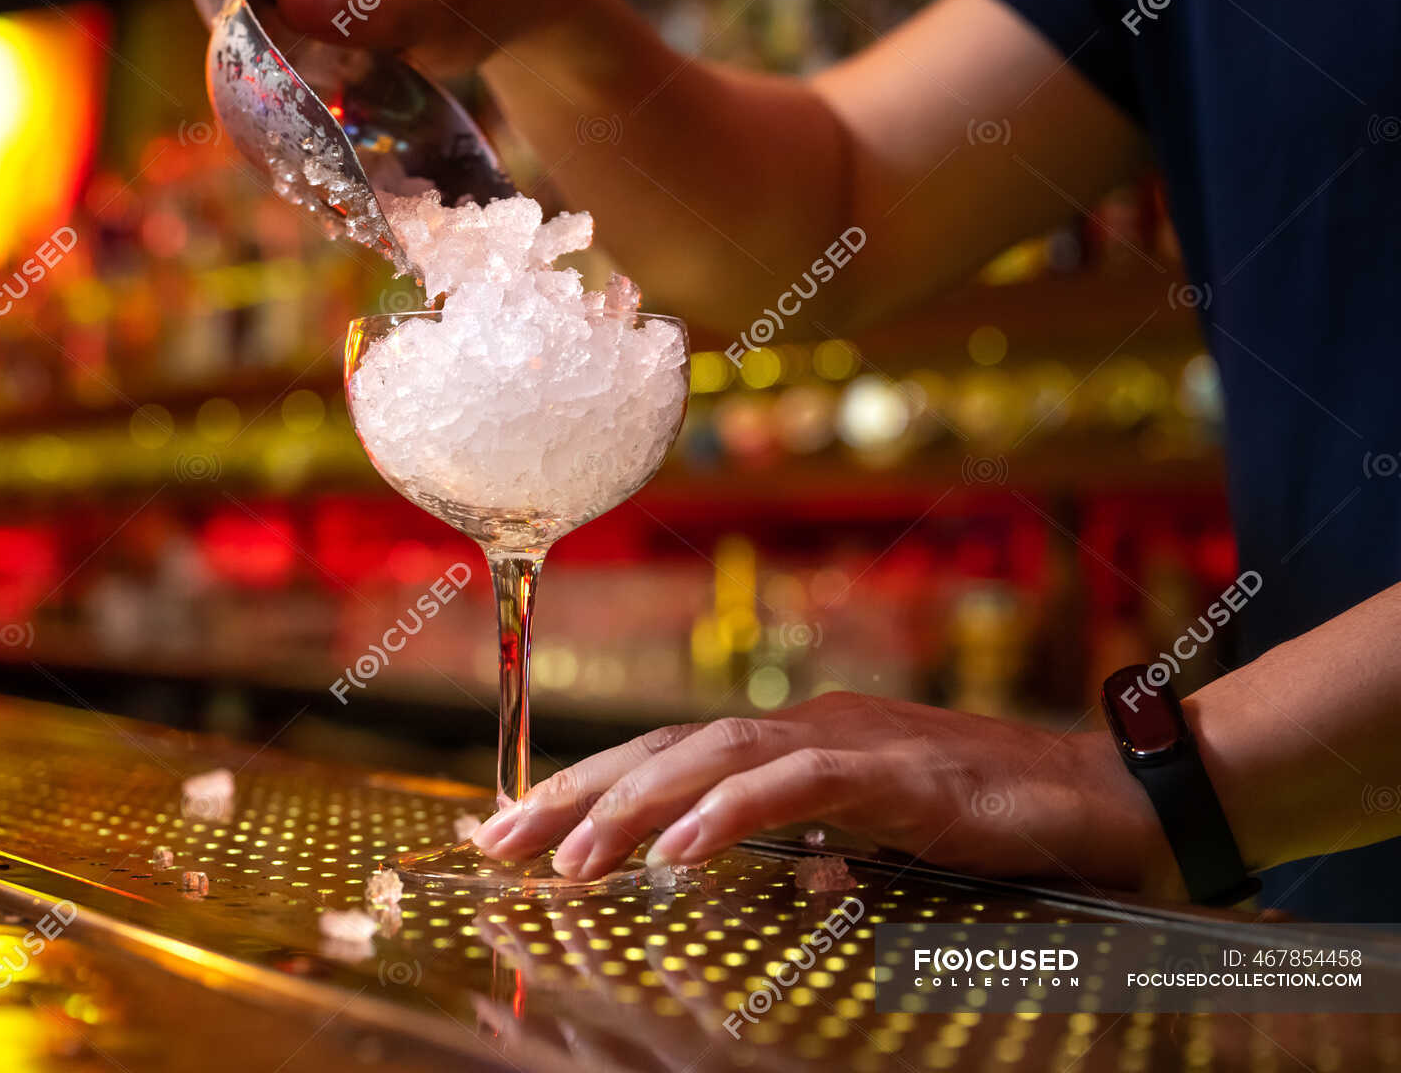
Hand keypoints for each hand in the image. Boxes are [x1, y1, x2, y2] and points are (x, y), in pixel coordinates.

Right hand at [178, 0, 583, 76]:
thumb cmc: (473, 3)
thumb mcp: (439, 18)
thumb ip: (371, 10)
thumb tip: (292, 2)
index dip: (264, 30)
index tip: (299, 77)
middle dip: (246, 24)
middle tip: (300, 67)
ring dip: (231, 8)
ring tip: (293, 41)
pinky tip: (273, 9)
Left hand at [471, 691, 1178, 893]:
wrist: (1110, 794)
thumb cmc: (996, 823)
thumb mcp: (882, 838)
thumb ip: (815, 845)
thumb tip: (757, 877)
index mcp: (797, 741)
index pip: (671, 757)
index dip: (588, 786)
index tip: (510, 826)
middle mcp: (809, 728)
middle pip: (669, 748)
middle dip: (577, 791)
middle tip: (495, 838)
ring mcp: (852, 741)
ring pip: (716, 757)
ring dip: (633, 804)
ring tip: (566, 855)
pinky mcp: (899, 773)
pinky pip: (797, 788)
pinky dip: (730, 814)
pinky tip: (676, 854)